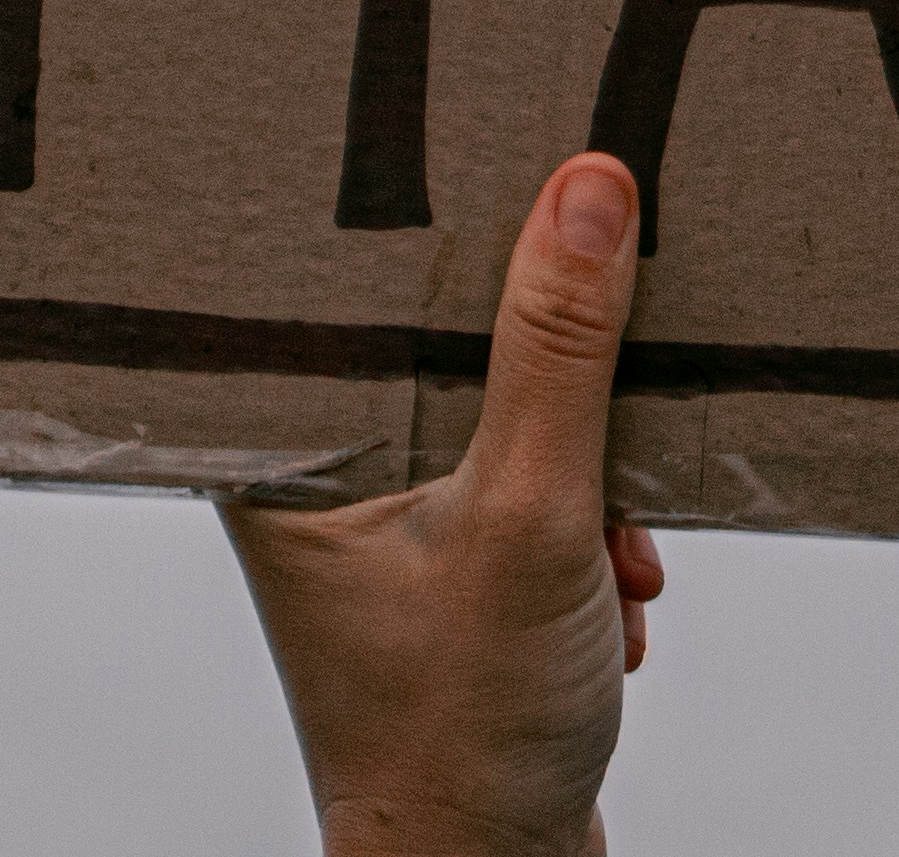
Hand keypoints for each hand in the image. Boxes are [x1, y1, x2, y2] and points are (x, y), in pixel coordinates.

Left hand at [222, 153, 667, 856]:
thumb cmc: (463, 733)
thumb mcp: (531, 521)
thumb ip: (558, 354)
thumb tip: (587, 189)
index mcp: (283, 452)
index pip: (348, 283)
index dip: (442, 227)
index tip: (520, 165)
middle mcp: (315, 481)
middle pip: (445, 342)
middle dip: (555, 376)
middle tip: (610, 388)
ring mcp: (381, 531)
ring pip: (507, 414)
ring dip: (589, 467)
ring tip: (609, 551)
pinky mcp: (446, 570)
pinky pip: (535, 484)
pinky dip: (592, 524)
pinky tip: (615, 585)